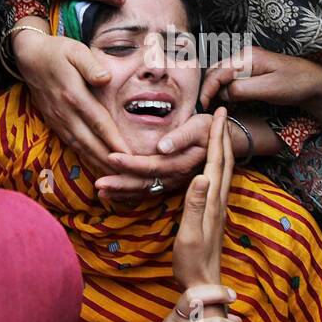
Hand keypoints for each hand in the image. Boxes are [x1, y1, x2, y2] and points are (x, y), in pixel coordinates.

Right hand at [14, 28, 129, 176]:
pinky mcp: (53, 123)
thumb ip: (90, 65)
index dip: (114, 140)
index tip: (129, 155)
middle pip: (90, 142)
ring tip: (115, 177)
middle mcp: (65, 112)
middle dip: (109, 160)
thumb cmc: (57, 51)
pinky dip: (84, 157)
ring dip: (97, 163)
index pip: (98, 122)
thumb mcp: (75, 50)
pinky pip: (71, 144)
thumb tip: (105, 78)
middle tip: (128, 175)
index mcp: (73, 94)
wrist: (29, 57)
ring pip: (79, 147)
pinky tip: (96, 166)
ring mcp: (57, 120)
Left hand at [93, 109, 243, 197]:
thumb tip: (162, 147)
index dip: (131, 163)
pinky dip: (130, 194)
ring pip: (144, 190)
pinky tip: (114, 194)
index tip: (111, 158)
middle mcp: (176, 178)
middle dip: (120, 184)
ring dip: (122, 191)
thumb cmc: (208, 129)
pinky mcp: (169, 184)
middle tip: (98, 183)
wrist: (224, 141)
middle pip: (145, 183)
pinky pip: (148, 192)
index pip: (152, 165)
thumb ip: (181, 138)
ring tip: (100, 191)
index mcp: (182, 164)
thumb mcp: (199, 127)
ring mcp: (172, 183)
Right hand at [171, 109, 234, 289]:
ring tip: (219, 130)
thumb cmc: (192, 261)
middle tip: (223, 111)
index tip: (219, 112)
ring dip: (222, 146)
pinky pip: (217, 179)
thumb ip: (194, 205)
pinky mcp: (212, 213)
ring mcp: (216, 206)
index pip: (217, 161)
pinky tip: (212, 163)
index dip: (217, 136)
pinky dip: (216, 163)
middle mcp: (218, 200)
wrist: (203, 284)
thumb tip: (201, 175)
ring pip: (223, 169)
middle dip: (223, 134)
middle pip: (224, 160)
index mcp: (212, 200)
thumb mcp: (189, 234)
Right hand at [199, 46, 321, 127]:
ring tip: (211, 111)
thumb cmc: (297, 85)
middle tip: (203, 111)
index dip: (206, 90)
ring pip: (222, 79)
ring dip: (215, 94)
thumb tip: (221, 93)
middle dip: (207, 91)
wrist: (318, 86)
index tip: (201, 107)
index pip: (217, 72)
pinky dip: (225, 95)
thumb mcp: (269, 89)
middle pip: (215, 73)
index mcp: (247, 57)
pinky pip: (231, 84)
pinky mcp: (252, 76)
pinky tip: (225, 107)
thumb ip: (242, 89)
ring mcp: (248, 66)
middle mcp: (244, 58)